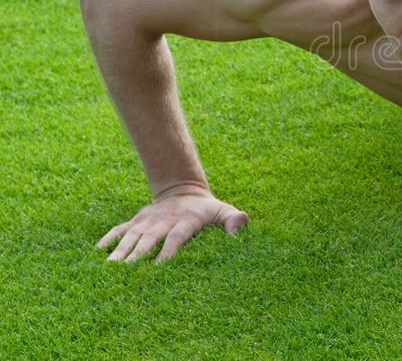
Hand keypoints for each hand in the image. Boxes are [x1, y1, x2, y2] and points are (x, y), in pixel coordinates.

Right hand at [97, 186, 248, 261]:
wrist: (183, 190)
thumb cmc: (206, 209)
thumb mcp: (223, 211)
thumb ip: (233, 219)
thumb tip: (242, 224)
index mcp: (185, 221)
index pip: (176, 238)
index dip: (167, 253)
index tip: (158, 270)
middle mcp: (163, 221)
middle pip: (148, 240)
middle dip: (136, 257)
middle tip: (123, 276)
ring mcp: (147, 221)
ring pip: (130, 238)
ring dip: (118, 253)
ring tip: (107, 271)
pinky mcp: (135, 221)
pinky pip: (118, 231)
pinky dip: (107, 240)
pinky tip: (95, 255)